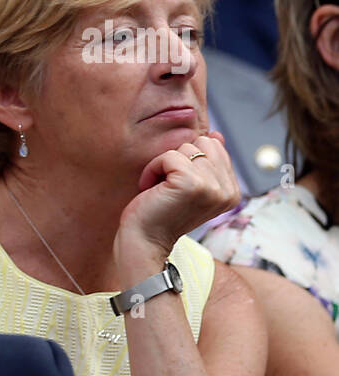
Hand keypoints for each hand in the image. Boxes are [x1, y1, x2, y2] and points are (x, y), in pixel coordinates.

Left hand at [115, 132, 238, 268]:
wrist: (144, 241)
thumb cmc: (161, 213)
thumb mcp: (189, 186)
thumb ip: (206, 163)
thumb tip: (216, 135)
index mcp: (232, 193)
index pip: (216, 148)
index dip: (189, 161)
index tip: (177, 187)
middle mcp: (228, 191)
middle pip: (204, 143)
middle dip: (178, 160)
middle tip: (167, 186)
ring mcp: (212, 187)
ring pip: (186, 148)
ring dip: (163, 165)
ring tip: (160, 190)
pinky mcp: (191, 183)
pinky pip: (169, 156)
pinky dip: (153, 169)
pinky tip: (150, 189)